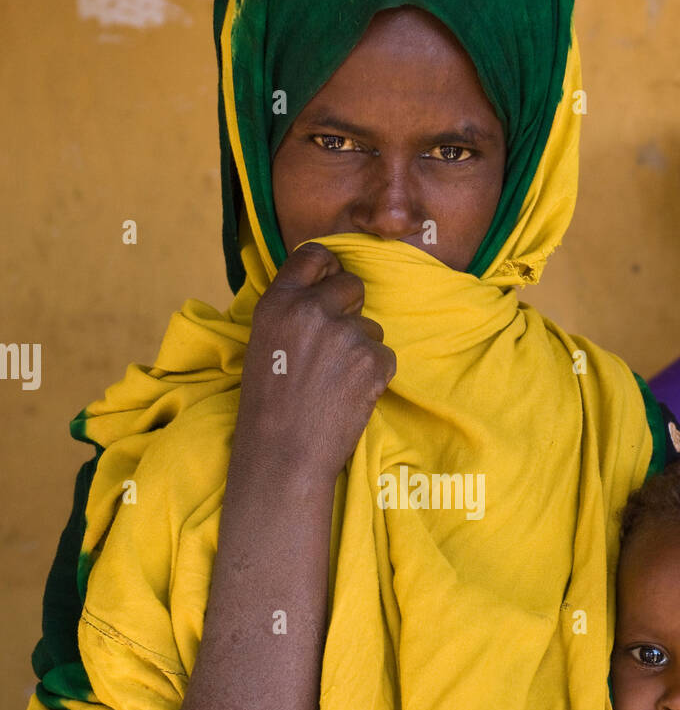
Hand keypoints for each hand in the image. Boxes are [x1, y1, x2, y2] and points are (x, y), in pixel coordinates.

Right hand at [235, 241, 396, 476]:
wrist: (283, 454)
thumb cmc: (270, 404)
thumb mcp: (265, 341)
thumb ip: (293, 309)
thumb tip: (327, 282)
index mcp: (278, 301)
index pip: (315, 255)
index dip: (328, 269)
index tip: (331, 284)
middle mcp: (311, 309)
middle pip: (352, 285)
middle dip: (350, 310)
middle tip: (332, 350)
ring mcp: (345, 334)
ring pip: (371, 326)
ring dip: (361, 350)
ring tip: (333, 383)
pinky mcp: (372, 360)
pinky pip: (385, 356)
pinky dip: (373, 376)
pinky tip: (348, 397)